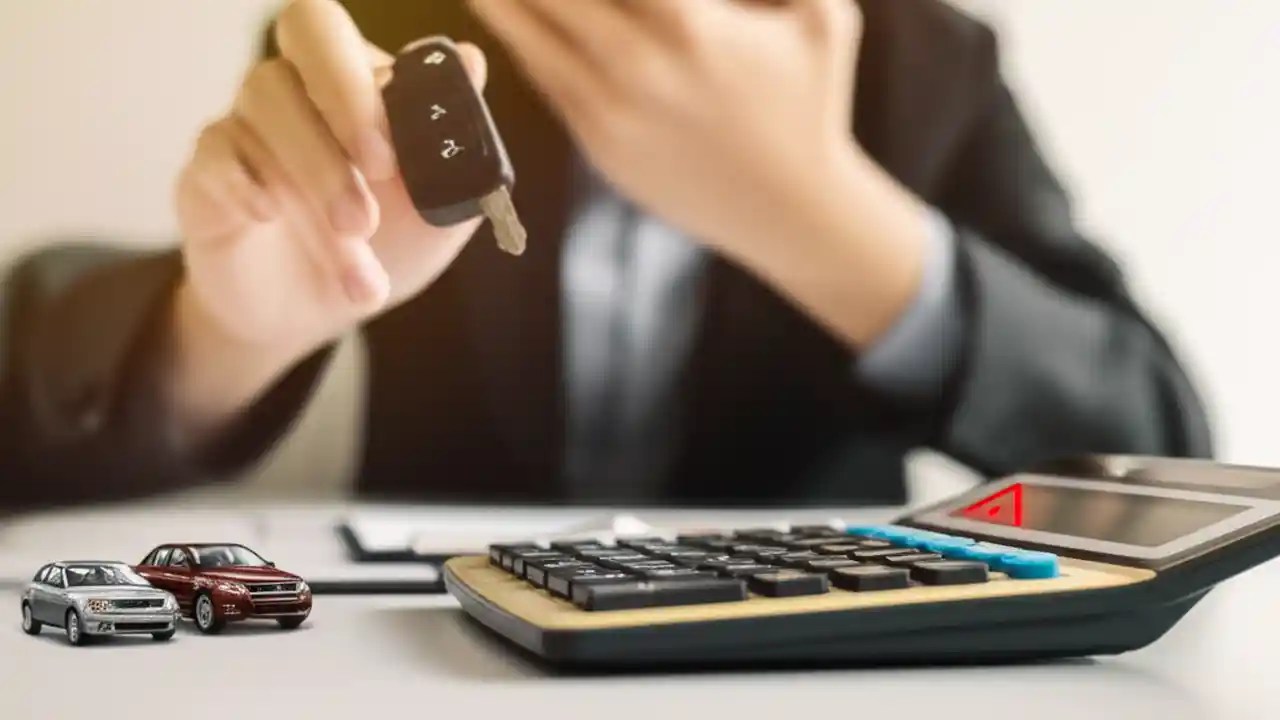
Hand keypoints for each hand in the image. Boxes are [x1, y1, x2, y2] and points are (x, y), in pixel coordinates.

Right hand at [168, 0, 487, 434]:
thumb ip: (458, 146)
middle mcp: (293, 90)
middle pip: (296, 47)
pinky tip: (269, 215)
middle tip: (378, 173)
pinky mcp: (205, 177)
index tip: (393, 153)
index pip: (334, 35)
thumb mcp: (438, 213)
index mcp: (354, 84)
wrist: (318, 316)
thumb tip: (474, 63)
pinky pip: (214, 159)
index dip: (362, 80)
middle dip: (344, 103)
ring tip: (356, 250)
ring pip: (267, 118)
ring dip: (319, 184)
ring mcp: (242, 128)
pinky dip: (244, 183)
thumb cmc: (383, 249)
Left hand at [469, 0, 862, 252]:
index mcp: (690, 27)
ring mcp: (609, 110)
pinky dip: (517, 37)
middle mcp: (638, 66)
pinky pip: (543, 77)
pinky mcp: (597, 143)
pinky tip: (498, 9)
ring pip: (525, 34)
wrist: (790, 209)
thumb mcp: (821, 17)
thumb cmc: (811, 100)